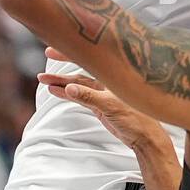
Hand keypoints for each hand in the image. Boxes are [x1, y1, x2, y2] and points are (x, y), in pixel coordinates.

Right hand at [38, 47, 164, 149]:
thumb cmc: (137, 120)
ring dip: (61, 83)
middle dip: (61, 70)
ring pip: (78, 85)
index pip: (88, 60)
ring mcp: (103, 93)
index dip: (69, 54)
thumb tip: (69, 88)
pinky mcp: (101, 104)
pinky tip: (57, 91)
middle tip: (43, 69)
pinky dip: (68, 93)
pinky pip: (80, 96)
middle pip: (79, 72)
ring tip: (44, 81)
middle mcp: (108, 81)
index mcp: (112, 76)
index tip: (52, 51)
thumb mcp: (111, 107)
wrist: (146, 138)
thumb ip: (89, 97)